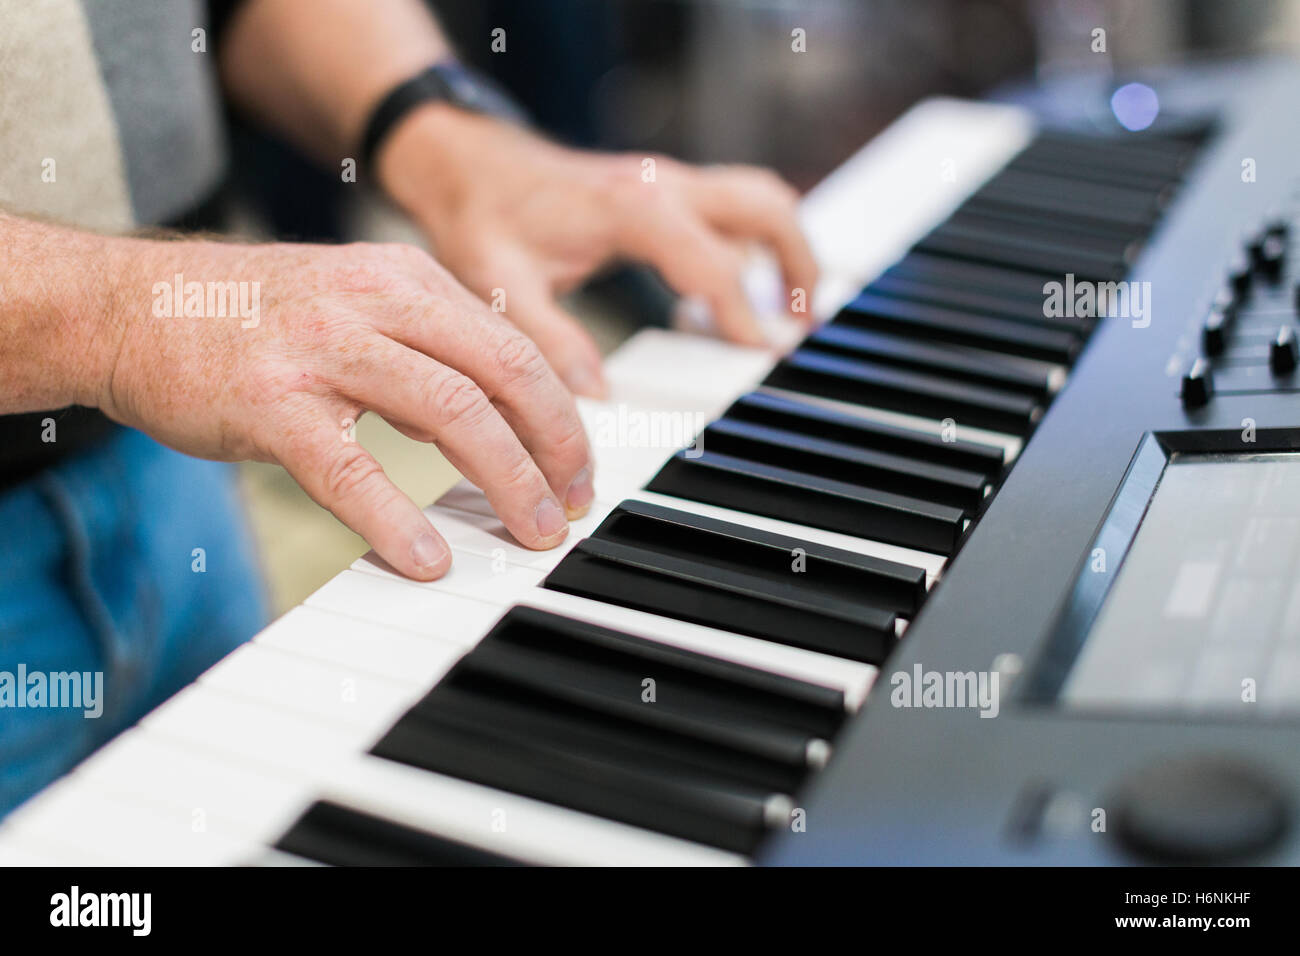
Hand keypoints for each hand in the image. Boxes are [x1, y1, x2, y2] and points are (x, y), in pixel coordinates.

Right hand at [89, 237, 593, 579]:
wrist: (127, 307)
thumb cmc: (248, 317)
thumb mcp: (352, 302)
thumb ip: (422, 351)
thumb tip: (489, 425)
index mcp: (404, 278)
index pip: (513, 346)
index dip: (561, 415)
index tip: (577, 469)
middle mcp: (374, 301)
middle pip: (503, 373)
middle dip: (554, 447)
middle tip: (570, 507)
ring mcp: (323, 348)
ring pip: (452, 414)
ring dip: (507, 481)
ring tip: (531, 533)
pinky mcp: (270, 403)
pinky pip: (352, 473)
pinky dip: (400, 521)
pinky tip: (429, 560)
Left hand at [376, 103, 819, 396]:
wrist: (466, 164)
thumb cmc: (483, 215)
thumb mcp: (502, 284)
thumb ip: (550, 341)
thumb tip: (597, 397)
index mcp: (634, 208)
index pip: (715, 263)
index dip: (743, 314)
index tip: (762, 355)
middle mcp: (662, 185)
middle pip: (765, 207)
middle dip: (797, 264)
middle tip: (801, 326)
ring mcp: (667, 181)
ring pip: (758, 199)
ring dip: (786, 247)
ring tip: (790, 310)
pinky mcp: (662, 188)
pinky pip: (732, 205)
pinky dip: (755, 241)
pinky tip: (737, 289)